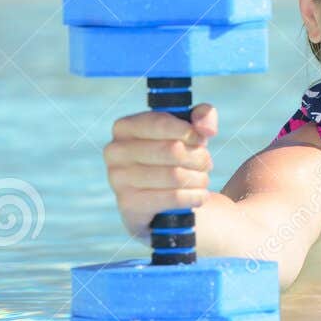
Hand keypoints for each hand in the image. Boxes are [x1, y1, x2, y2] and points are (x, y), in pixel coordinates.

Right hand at [103, 104, 215, 237]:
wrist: (164, 201)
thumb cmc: (176, 158)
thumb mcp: (190, 131)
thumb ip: (203, 116)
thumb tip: (206, 129)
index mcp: (125, 127)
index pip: (160, 122)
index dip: (188, 131)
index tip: (201, 139)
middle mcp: (115, 151)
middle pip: (172, 150)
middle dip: (199, 157)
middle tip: (206, 163)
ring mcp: (118, 179)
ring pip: (175, 175)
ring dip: (199, 178)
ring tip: (201, 179)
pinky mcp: (129, 205)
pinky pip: (173, 198)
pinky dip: (194, 196)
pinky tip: (199, 195)